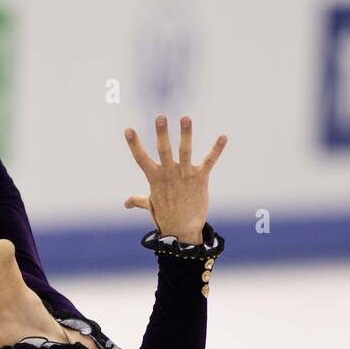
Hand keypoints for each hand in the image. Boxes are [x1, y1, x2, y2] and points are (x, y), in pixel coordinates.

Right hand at [123, 116, 226, 243]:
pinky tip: (223, 137)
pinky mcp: (200, 178)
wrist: (183, 231)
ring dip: (186, 135)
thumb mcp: (150, 206)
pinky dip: (217, 149)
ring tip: (186, 118)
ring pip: (185, 151)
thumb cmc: (165, 217)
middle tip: (160, 117)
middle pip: (164, 150)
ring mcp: (185, 175)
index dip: (134, 144)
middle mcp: (169, 174)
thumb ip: (138, 200)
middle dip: (162, 134)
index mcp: (155, 178)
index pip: (141, 158)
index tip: (128, 130)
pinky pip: (209, 161)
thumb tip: (126, 203)